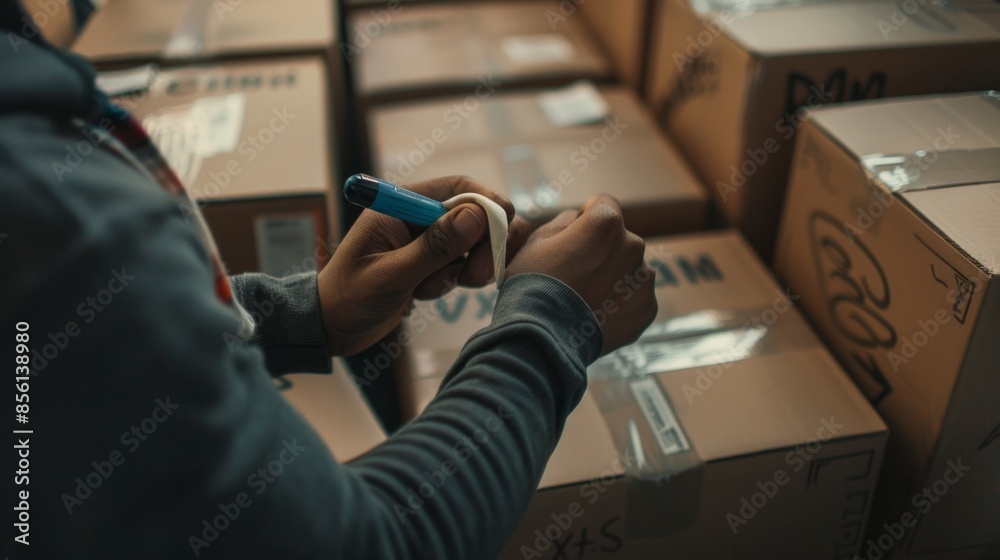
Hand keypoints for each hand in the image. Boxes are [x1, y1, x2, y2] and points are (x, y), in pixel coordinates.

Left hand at [318, 176, 518, 356]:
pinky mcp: (431, 263)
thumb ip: (433, 246)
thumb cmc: (349, 298)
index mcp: (401, 204)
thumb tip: (475, 215)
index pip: (458, 187)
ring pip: (471, 243)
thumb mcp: (390, 275)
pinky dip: (453, 280)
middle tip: (478, 276)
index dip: (486, 204)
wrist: (331, 328)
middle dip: (482, 245)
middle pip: (473, 215)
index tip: (504, 231)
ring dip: (464, 268)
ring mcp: (425, 240)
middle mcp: (417, 216)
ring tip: (430, 289)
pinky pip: (461, 264)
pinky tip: (423, 295)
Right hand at [505, 195, 656, 354]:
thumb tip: (579, 219)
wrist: (543, 339)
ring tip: (586, 299)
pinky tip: (597, 315)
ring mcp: (643, 280)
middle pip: (618, 240)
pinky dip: (620, 305)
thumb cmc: (534, 285)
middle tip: (575, 275)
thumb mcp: (536, 240)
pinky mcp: (648, 309)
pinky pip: (635, 298)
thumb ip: (565, 221)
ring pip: (629, 269)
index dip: (585, 219)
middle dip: (601, 250)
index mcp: (606, 223)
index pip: (602, 205)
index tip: (573, 237)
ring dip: (613, 277)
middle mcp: (633, 246)